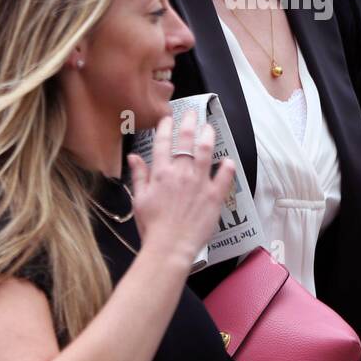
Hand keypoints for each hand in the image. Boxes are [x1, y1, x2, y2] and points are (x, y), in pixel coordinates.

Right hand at [127, 110, 233, 267]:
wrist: (169, 247)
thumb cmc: (152, 226)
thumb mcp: (139, 199)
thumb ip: (139, 175)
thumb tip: (133, 156)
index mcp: (161, 173)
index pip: (163, 142)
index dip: (166, 127)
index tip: (168, 118)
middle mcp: (181, 173)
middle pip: (186, 141)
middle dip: (190, 123)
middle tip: (192, 113)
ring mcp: (200, 182)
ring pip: (206, 151)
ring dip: (209, 136)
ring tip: (210, 127)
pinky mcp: (214, 196)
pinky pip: (224, 176)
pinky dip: (227, 166)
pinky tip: (227, 160)